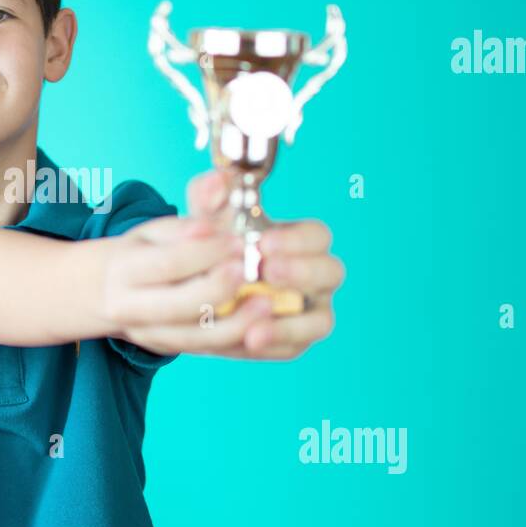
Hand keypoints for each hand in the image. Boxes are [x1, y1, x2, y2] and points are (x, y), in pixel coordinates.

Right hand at [102, 214, 274, 357]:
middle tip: (250, 271)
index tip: (238, 241)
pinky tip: (261, 327)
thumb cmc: (143, 253)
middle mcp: (131, 307)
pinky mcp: (168, 349)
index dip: (207, 253)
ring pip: (194, 337)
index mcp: (125, 269)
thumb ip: (192, 212)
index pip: (169, 263)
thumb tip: (221, 183)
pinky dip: (235, 341)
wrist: (108, 293)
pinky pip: (205, 351)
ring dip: (234, 323)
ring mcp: (148, 335)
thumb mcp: (158, 229)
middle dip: (218, 289)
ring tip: (265, 305)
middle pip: (178, 305)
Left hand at [182, 168, 345, 360]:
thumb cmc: (215, 246)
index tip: (265, 242)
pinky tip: (249, 339)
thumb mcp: (207, 220)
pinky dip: (275, 344)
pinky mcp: (293, 340)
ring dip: (293, 322)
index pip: (318, 236)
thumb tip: (218, 179)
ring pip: (321, 319)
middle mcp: (313, 276)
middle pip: (331, 273)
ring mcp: (307, 311)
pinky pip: (295, 346)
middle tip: (266, 272)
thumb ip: (210, 195)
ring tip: (255, 324)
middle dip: (302, 273)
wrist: (194, 287)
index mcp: (299, 242)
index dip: (297, 239)